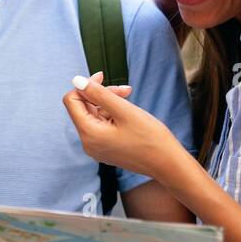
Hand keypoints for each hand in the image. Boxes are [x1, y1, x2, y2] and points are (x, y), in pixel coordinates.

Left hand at [62, 72, 188, 183]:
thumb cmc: (150, 138)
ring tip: (130, 98)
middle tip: (126, 89)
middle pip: (84, 108)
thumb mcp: (124, 110)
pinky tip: (129, 113)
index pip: (71, 101)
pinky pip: (102, 126)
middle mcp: (88, 143)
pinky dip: (112, 115)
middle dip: (101, 94)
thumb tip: (76, 80)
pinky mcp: (106, 149)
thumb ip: (98, 94)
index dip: (85, 86)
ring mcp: (96, 148)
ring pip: (94, 115)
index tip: (103, 76)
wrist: (168, 164)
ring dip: (109, 103)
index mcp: (89, 134)